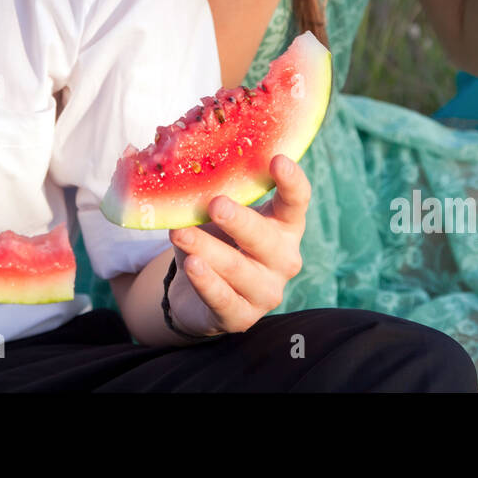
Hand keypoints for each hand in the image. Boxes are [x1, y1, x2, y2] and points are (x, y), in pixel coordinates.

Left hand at [165, 153, 309, 336]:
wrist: (197, 291)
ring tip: (180, 233)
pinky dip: (207, 282)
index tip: (277, 160)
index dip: (291, 182)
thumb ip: (214, 192)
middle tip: (216, 203)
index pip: (296, 202)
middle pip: (265, 238)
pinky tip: (193, 265)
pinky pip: (224, 299)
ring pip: (237, 269)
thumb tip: (187, 164)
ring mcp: (266, 291)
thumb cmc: (217, 239)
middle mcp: (284, 258)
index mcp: (284, 225)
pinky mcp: (242, 318)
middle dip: (240, 221)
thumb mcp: (217, 214)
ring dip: (207, 248)